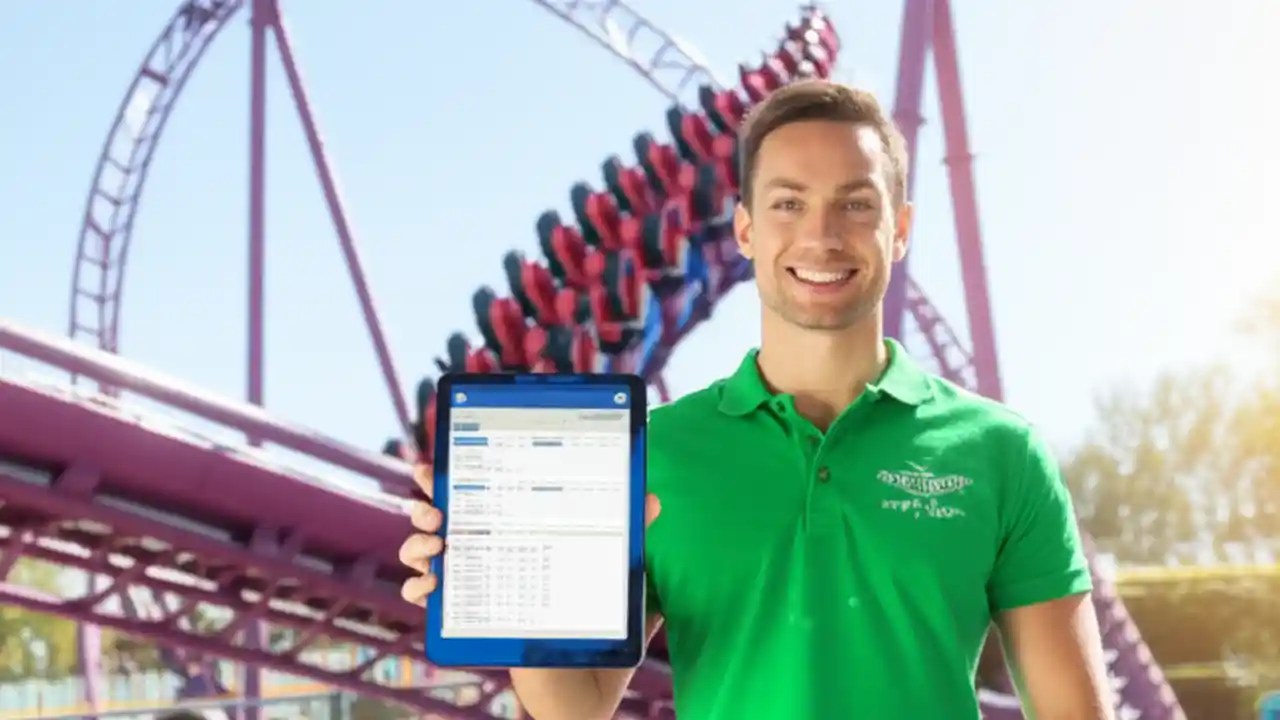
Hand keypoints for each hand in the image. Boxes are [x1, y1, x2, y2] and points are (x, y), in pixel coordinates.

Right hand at [397, 461, 662, 606]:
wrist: (584, 686)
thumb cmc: (597, 629)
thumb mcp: (613, 579)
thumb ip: (628, 540)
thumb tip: (652, 500)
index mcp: (516, 536)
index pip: (479, 497)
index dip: (450, 479)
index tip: (433, 467)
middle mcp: (489, 555)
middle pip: (441, 519)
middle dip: (426, 505)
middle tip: (434, 509)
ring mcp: (473, 587)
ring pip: (424, 553)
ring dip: (417, 543)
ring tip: (435, 545)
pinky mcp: (465, 618)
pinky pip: (427, 600)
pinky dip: (417, 587)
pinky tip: (428, 585)